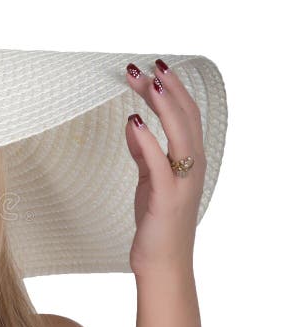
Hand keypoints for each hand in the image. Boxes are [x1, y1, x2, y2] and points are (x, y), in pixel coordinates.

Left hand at [124, 60, 205, 277]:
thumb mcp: (148, 180)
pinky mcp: (166, 197)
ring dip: (162, 105)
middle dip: (167, 88)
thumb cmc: (156, 222)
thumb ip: (143, 152)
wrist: (163, 262)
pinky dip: (147, 140)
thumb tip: (133, 123)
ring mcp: (182, 182)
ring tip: (147, 82)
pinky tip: (134, 121)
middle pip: (185, 118)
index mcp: (190, 161)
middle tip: (149, 65)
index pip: (185, 116)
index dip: (173, 90)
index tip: (155, 68)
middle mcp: (192, 167)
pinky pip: (159, 164)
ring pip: (179, 134)